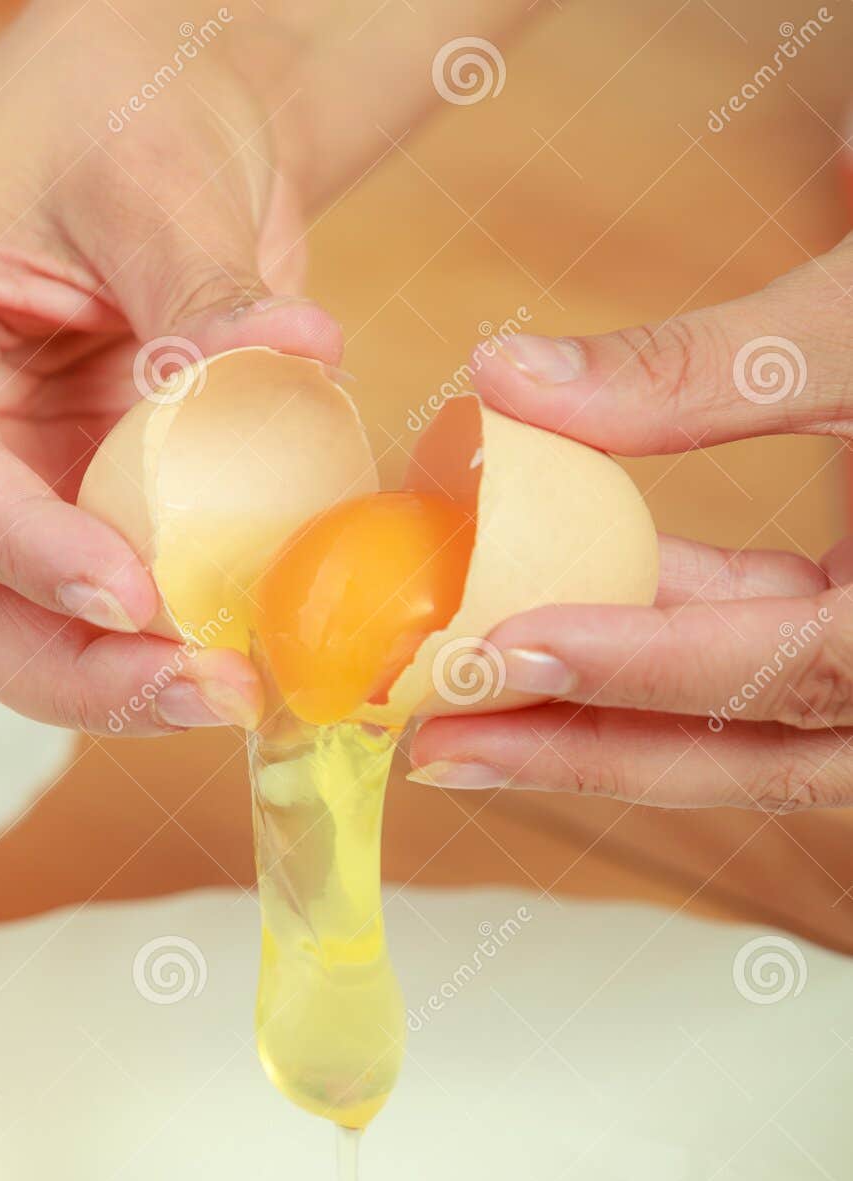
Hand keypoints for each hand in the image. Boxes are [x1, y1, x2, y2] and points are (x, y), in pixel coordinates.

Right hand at [0, 0, 344, 734]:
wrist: (153, 121)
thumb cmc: (121, 113)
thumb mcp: (160, 181)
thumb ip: (208, 291)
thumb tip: (292, 359)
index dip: (28, 553)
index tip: (139, 598)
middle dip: (75, 671)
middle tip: (209, 689)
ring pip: (6, 640)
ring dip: (114, 686)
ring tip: (231, 690)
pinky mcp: (42, 523)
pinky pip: (76, 622)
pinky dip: (147, 655)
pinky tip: (230, 660)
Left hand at [410, 236, 852, 810]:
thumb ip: (699, 370)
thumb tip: (505, 374)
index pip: (795, 667)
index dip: (649, 669)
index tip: (512, 651)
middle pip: (757, 752)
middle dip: (593, 748)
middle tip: (443, 743)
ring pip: (754, 739)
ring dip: (612, 724)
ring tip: (470, 716)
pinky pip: (765, 684)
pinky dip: (665, 661)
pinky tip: (560, 632)